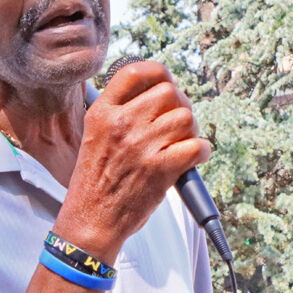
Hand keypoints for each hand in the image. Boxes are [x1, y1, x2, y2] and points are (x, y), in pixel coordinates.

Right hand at [56, 60, 209, 261]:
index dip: (158, 73)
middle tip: (177, 123)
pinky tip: (192, 159)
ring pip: (186, 117)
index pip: (135, 72)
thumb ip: (118, 113)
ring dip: (191, 130)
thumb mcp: (93, 136)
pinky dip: (202, 152)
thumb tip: (156, 97)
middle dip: (180, 105)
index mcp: (102, 113)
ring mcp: (141, 146)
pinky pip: (197, 146)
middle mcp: (121, 124)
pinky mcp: (160, 170)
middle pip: (169, 92)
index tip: (166, 84)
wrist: (90, 220)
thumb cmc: (94, 182)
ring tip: (182, 143)